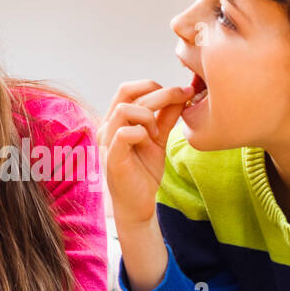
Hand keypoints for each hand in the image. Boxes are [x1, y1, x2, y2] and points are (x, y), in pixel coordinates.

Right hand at [96, 80, 191, 226]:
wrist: (139, 204)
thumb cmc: (145, 171)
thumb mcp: (159, 138)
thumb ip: (166, 116)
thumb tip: (182, 93)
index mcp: (115, 120)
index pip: (128, 89)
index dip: (153, 86)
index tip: (179, 93)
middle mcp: (106, 127)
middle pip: (127, 92)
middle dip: (160, 93)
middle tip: (183, 98)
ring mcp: (106, 141)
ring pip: (124, 109)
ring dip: (148, 115)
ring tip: (157, 133)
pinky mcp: (112, 157)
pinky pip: (125, 132)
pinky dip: (142, 133)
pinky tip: (151, 143)